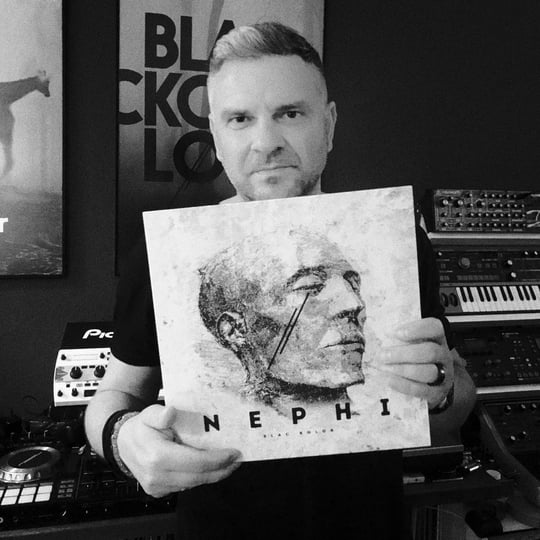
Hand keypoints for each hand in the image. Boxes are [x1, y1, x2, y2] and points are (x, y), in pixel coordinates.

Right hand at [117, 404, 241, 497]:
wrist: (122, 444)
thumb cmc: (141, 427)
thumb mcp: (148, 413)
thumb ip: (160, 413)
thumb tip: (171, 412)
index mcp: (157, 456)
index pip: (195, 462)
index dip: (218, 459)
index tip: (234, 452)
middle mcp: (157, 476)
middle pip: (198, 477)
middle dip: (221, 469)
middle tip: (237, 459)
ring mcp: (157, 487)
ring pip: (194, 483)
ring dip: (213, 474)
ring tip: (229, 463)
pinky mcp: (158, 492)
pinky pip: (185, 486)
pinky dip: (200, 478)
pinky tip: (211, 468)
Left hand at [374, 318, 453, 407]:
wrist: (429, 385)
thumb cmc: (415, 359)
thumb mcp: (411, 344)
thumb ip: (398, 338)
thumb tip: (377, 333)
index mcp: (437, 338)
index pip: (434, 328)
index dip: (417, 329)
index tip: (395, 333)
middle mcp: (443, 355)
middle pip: (430, 352)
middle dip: (404, 353)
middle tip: (383, 355)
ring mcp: (444, 375)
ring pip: (428, 371)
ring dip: (403, 369)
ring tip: (385, 368)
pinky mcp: (437, 393)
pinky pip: (422, 390)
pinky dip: (404, 385)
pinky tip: (389, 380)